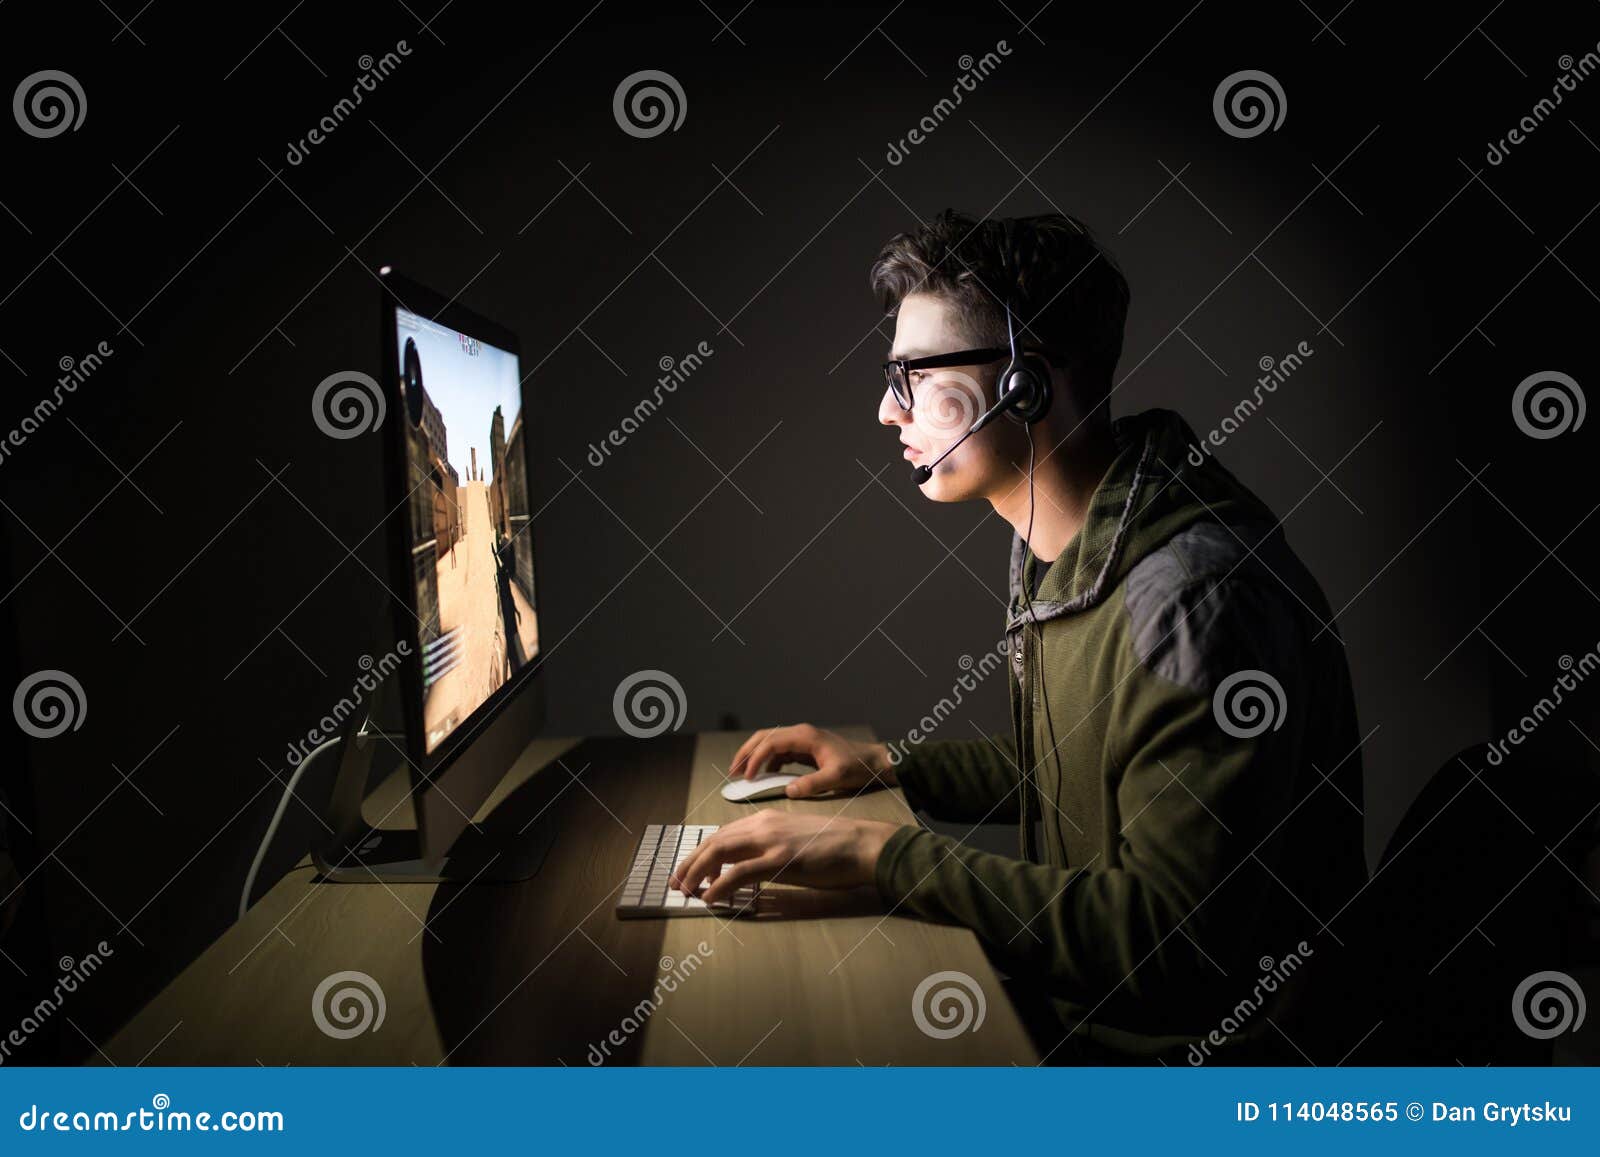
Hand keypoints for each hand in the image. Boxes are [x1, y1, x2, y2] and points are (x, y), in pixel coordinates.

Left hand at [669, 810, 899, 903]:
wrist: (861, 844)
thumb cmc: (834, 846)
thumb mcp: (795, 839)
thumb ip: (770, 848)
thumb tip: (750, 869)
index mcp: (766, 819)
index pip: (724, 834)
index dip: (701, 853)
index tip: (689, 871)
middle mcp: (763, 825)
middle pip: (714, 841)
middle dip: (690, 863)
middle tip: (676, 883)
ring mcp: (771, 840)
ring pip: (720, 852)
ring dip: (697, 873)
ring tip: (686, 891)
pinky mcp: (780, 859)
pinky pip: (740, 872)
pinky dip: (720, 885)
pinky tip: (711, 898)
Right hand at [729, 724, 895, 798]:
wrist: (874, 762)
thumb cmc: (858, 767)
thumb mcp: (836, 777)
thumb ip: (812, 784)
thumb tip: (789, 791)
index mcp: (805, 736)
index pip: (771, 742)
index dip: (755, 758)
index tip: (747, 776)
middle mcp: (800, 734)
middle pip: (764, 737)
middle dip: (746, 753)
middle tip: (733, 771)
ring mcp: (801, 740)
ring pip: (769, 743)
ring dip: (754, 757)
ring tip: (742, 775)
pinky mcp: (804, 749)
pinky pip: (779, 752)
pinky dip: (767, 762)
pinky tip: (763, 776)